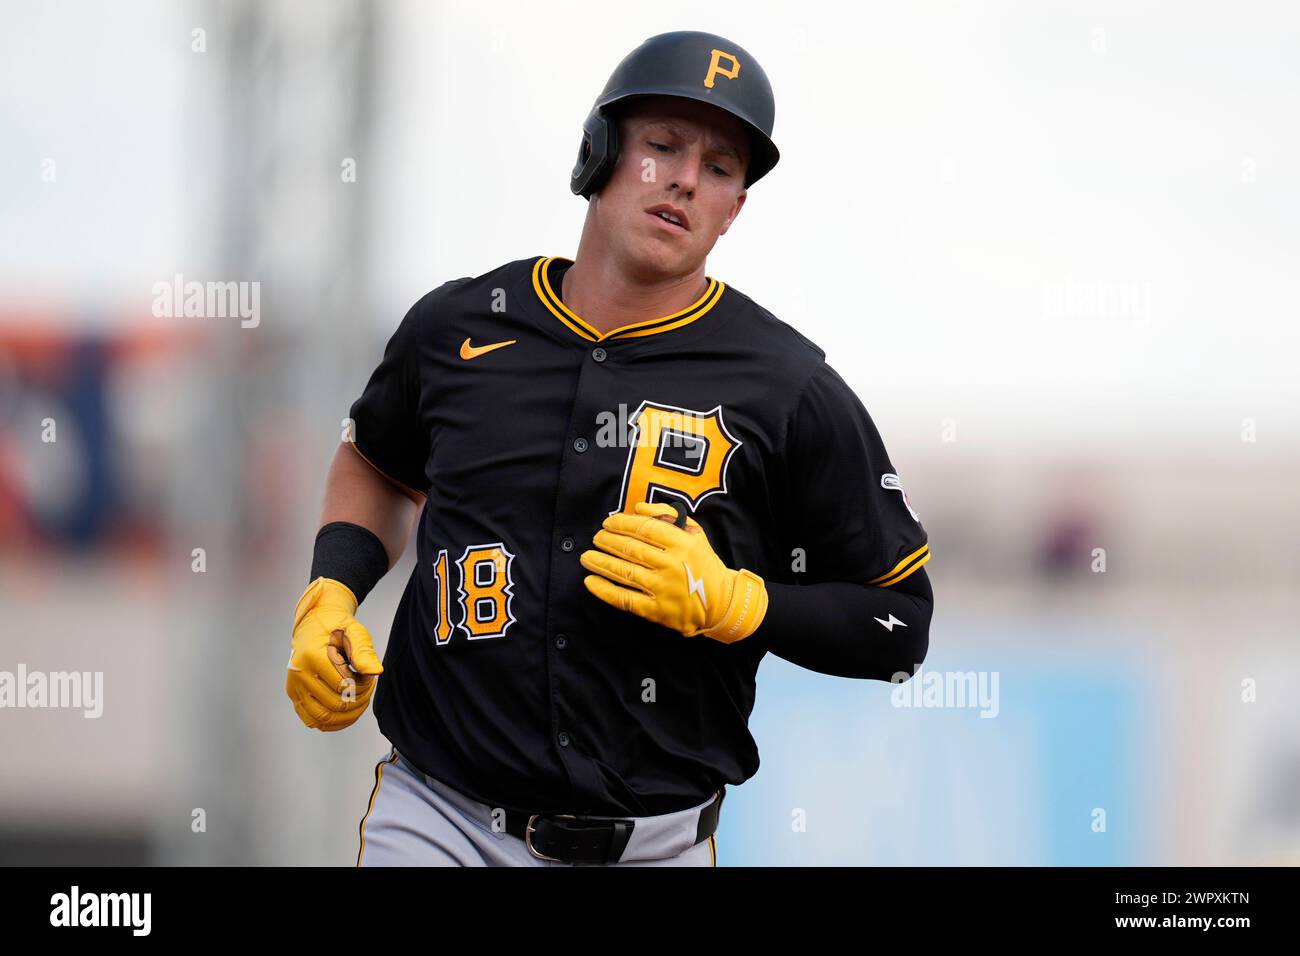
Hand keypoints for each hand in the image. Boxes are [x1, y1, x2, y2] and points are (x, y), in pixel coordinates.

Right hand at [286, 577, 383, 730]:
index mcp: (312, 656)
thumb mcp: (354, 632)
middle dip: (358, 700)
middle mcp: (299, 673)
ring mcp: (294, 686)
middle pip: (335, 704)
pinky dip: (332, 723)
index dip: (362, 685)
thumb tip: (375, 672)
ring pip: (324, 717)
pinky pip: (312, 720)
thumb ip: (364, 651)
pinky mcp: (294, 695)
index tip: (368, 676)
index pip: (343, 686)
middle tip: (366, 687)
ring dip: (348, 714)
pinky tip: (347, 713)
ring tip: (359, 699)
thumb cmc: (338, 627)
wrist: (315, 624)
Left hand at [580, 501, 768, 642]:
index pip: (644, 528)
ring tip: (586, 556)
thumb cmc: (703, 563)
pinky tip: (590, 581)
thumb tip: (637, 508)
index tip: (607, 523)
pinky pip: (625, 599)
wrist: (721, 602)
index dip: (621, 523)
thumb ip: (667, 516)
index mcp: (681, 543)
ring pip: (624, 572)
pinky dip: (604, 590)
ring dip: (600, 562)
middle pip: (630, 549)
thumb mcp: (694, 533)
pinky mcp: (656, 610)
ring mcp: (663, 589)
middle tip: (596, 538)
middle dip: (607, 541)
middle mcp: (671, 564)